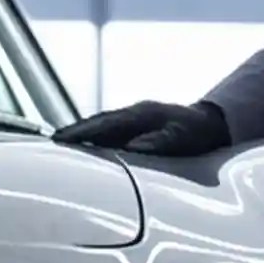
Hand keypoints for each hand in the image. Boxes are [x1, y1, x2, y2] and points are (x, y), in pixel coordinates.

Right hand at [52, 100, 230, 155]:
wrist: (212, 123)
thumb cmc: (197, 133)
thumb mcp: (182, 138)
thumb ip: (159, 143)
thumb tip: (132, 148)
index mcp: (141, 114)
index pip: (105, 124)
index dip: (82, 132)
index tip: (60, 139)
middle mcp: (134, 113)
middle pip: (98, 123)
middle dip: (74, 132)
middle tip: (50, 142)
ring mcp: (135, 118)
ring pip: (102, 126)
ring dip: (82, 135)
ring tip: (60, 146)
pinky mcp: (137, 126)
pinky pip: (110, 132)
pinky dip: (95, 138)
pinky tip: (85, 149)